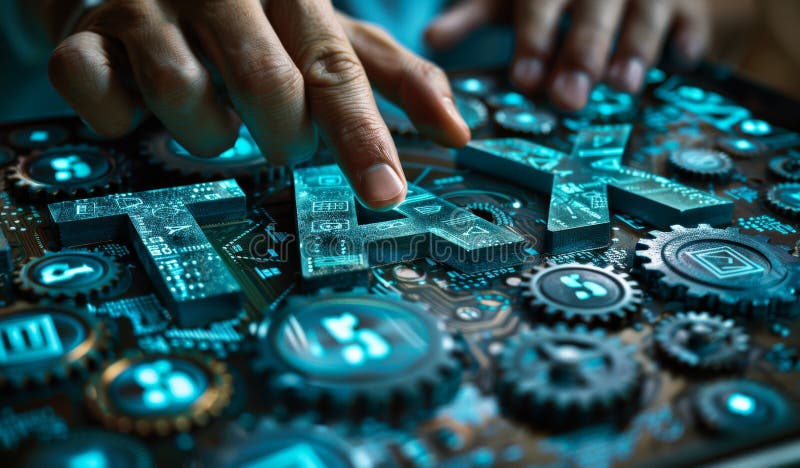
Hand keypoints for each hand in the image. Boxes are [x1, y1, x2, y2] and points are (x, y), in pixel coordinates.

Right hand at [47, 0, 470, 209]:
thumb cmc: (247, 22)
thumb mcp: (326, 38)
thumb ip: (393, 77)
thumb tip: (458, 131)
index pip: (337, 71)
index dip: (363, 137)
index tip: (385, 197)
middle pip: (267, 87)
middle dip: (279, 136)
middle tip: (276, 137)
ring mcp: (142, 6)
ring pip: (184, 96)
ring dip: (203, 131)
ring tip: (208, 114)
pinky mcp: (78, 32)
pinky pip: (97, 94)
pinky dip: (120, 118)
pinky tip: (133, 107)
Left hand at [426, 0, 709, 110]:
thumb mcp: (513, 0)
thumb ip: (474, 16)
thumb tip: (431, 38)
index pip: (540, 4)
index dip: (534, 42)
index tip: (526, 81)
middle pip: (592, 14)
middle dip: (580, 54)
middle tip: (569, 99)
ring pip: (643, 15)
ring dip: (633, 50)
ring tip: (622, 86)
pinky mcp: (687, 5)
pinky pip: (690, 21)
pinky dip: (687, 41)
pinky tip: (683, 62)